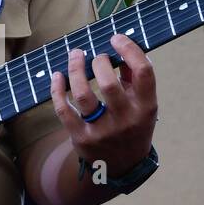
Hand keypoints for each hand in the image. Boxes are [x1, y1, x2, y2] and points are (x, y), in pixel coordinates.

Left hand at [49, 33, 156, 177]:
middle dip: (99, 62)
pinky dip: (57, 89)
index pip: (144, 72)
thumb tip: (121, 48)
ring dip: (75, 70)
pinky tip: (57, 75)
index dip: (130, 49)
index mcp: (145, 108)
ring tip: (75, 55)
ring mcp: (101, 131)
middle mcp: (125, 120)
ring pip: (83, 95)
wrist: (123, 166)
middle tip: (96, 56)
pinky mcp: (81, 138)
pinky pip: (64, 109)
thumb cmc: (133, 126)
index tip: (116, 38)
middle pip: (108, 83)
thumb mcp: (143, 105)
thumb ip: (135, 78)